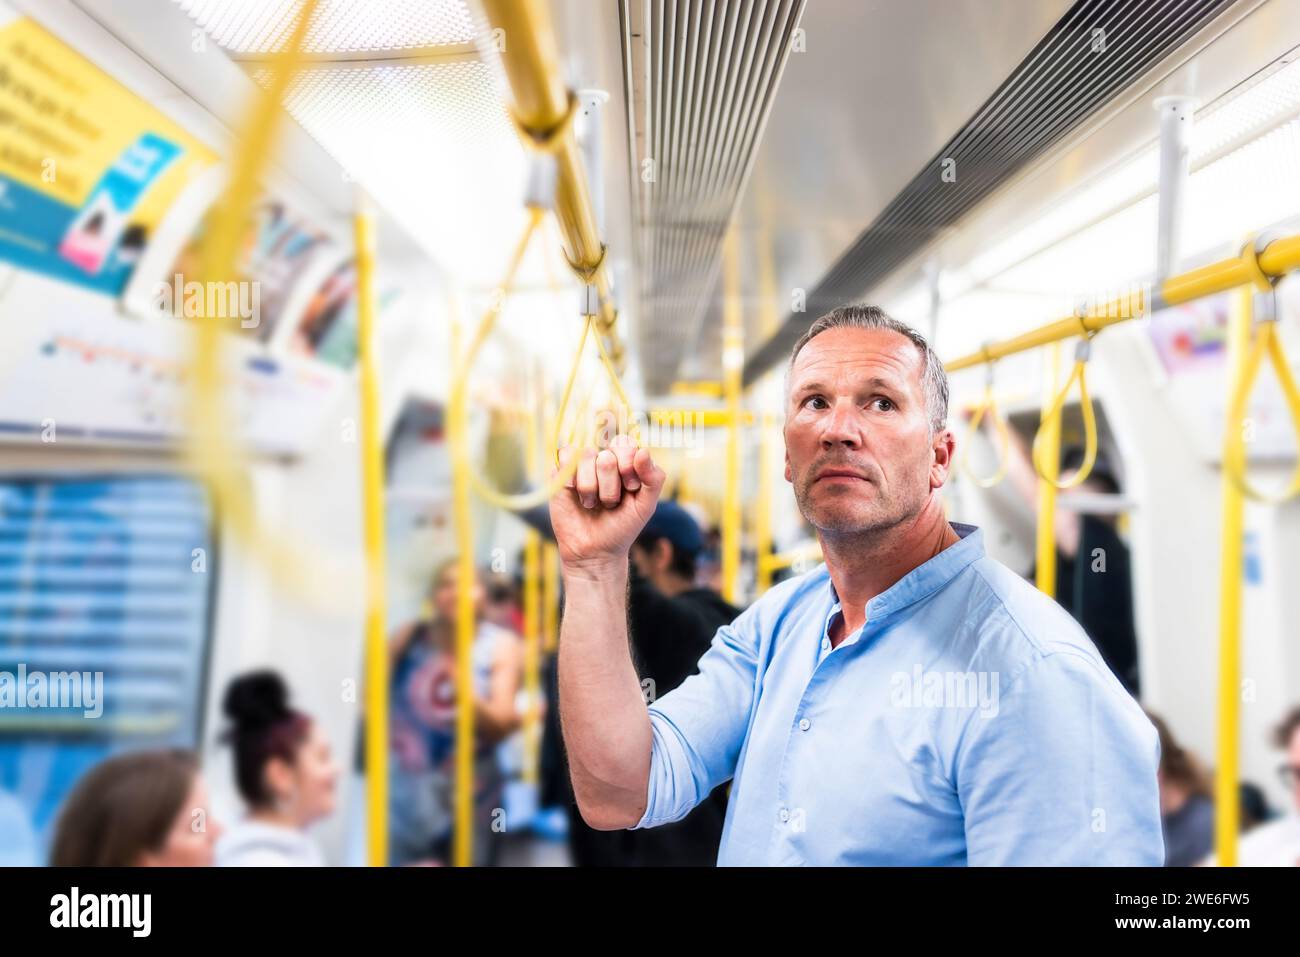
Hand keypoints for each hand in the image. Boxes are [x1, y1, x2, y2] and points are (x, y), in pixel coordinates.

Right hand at [549, 434, 664, 574]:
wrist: (594, 551)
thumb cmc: (622, 527)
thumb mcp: (645, 506)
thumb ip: (654, 478)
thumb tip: (643, 451)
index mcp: (627, 462)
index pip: (626, 444)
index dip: (628, 465)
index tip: (631, 488)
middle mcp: (604, 459)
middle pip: (607, 454)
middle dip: (610, 486)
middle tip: (610, 503)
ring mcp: (583, 464)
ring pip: (585, 455)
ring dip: (590, 487)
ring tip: (592, 504)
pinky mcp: (561, 471)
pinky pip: (565, 455)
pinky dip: (572, 477)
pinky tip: (574, 492)